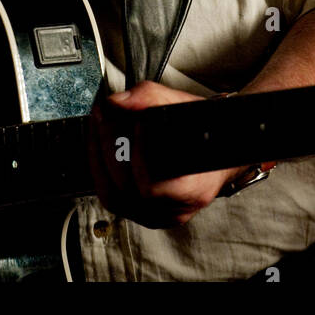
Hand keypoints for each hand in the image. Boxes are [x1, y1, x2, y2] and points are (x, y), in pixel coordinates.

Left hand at [87, 80, 247, 228]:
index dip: (140, 154)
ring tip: (98, 125)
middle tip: (106, 115)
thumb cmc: (202, 131)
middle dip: (110, 146)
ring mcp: (156, 216)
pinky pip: (111, 198)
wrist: (216, 152)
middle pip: (127, 188)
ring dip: (98, 157)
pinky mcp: (140, 214)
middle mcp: (175, 210)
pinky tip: (98, 144)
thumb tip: (116, 103)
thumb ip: (150, 98)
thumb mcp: (183, 105)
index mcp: (194, 190)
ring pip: (113, 196)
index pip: (153, 186)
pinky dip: (99, 169)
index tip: (136, 122)